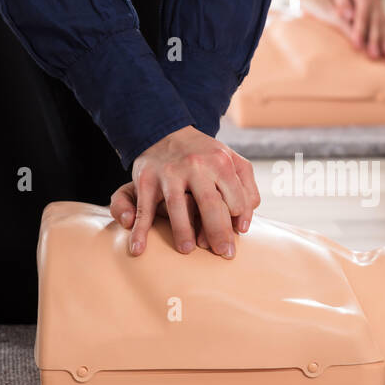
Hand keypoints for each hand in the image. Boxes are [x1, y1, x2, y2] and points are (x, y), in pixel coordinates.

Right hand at [109, 126, 259, 258]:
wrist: (166, 131)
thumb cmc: (205, 155)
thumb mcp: (231, 161)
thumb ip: (247, 188)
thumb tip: (243, 225)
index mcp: (220, 162)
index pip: (235, 198)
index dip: (238, 217)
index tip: (237, 233)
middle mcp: (196, 165)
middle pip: (210, 204)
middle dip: (218, 232)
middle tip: (223, 253)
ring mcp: (170, 173)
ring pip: (178, 206)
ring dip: (183, 231)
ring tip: (187, 250)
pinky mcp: (147, 179)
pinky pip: (144, 209)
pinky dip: (140, 230)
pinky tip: (138, 249)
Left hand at [328, 0, 384, 62]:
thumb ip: (342, 2)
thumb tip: (347, 16)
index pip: (361, 16)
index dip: (359, 31)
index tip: (357, 45)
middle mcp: (375, 3)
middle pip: (376, 25)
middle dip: (375, 41)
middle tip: (374, 56)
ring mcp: (380, 8)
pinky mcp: (381, 12)